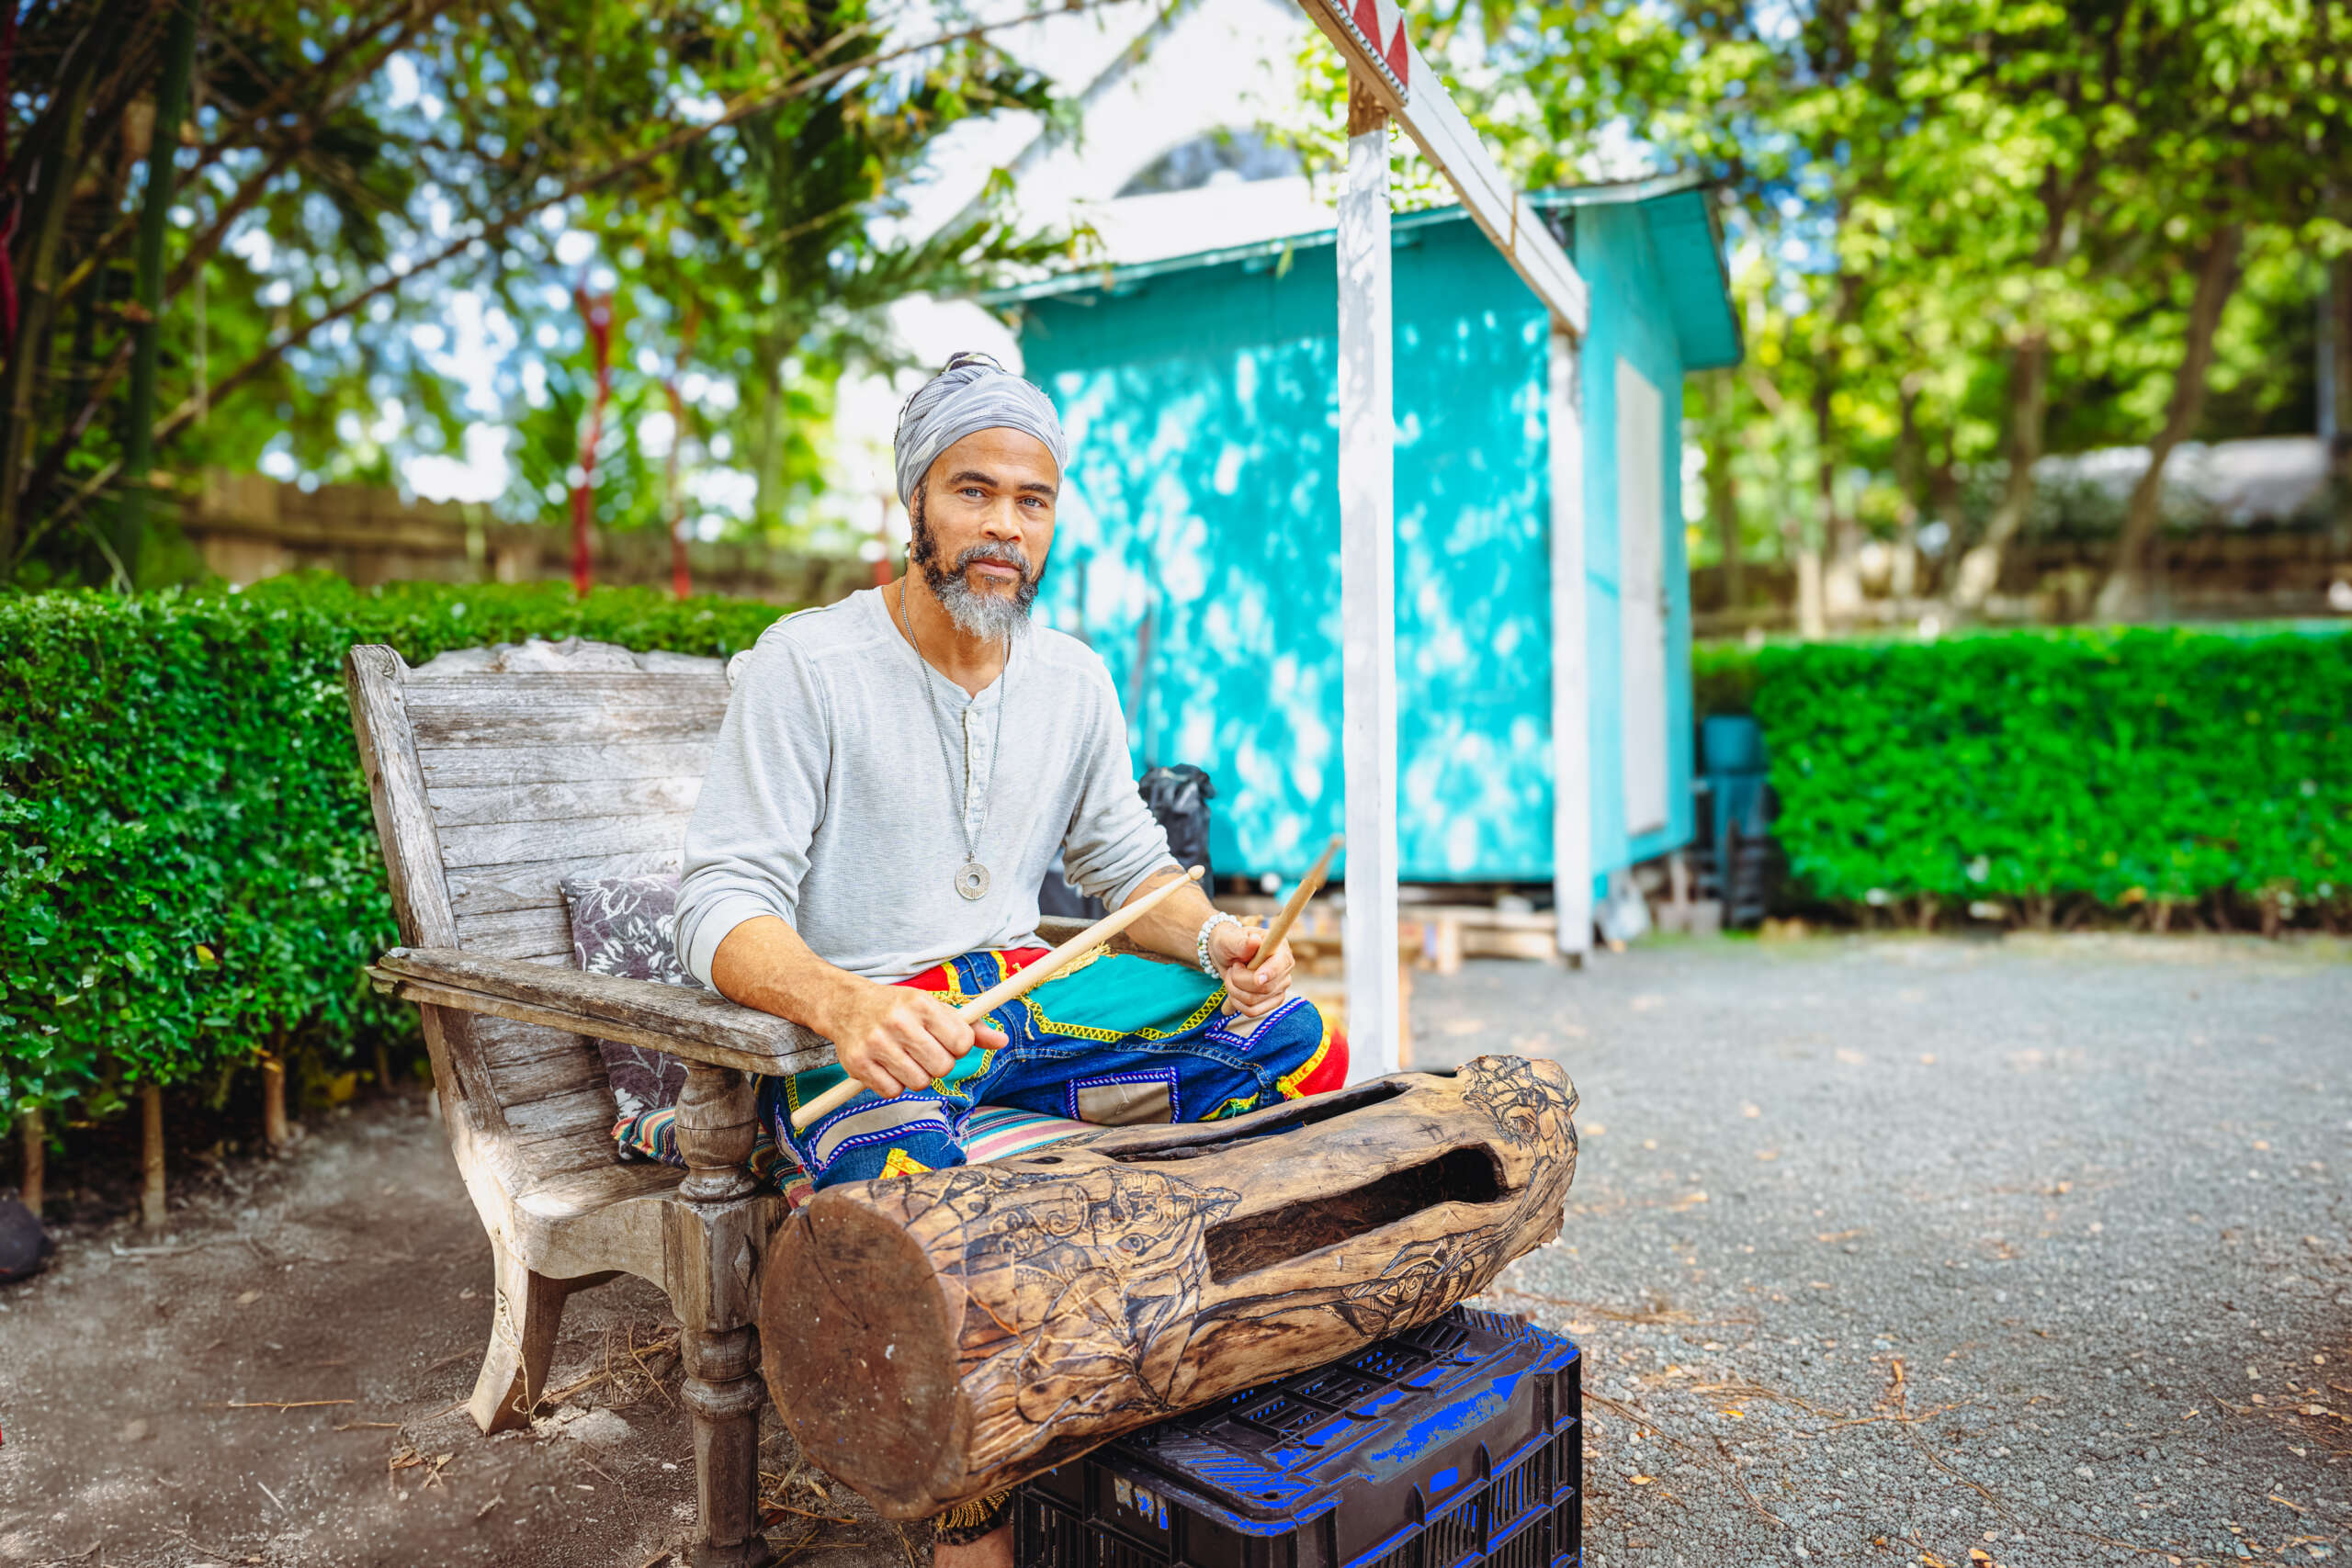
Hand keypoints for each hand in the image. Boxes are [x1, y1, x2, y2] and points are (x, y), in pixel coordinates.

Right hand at [825, 982, 1005, 1098]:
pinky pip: (893, 1092)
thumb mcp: (934, 1007)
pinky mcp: (857, 1064)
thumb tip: (1002, 1041)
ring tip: (906, 1058)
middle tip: (925, 1052)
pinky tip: (888, 1066)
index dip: (959, 1048)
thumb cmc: (899, 1008)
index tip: (946, 1042)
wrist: (846, 1005)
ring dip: (917, 1076)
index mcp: (921, 1004)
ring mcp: (876, 1044)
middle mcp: (898, 1022)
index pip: (962, 1042)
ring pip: (919, 1083)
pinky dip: (895, 1085)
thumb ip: (970, 1026)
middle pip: (942, 1067)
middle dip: (939, 1064)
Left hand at [1211, 919, 1294, 1018]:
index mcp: (1280, 948)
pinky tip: (1234, 990)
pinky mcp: (1272, 1001)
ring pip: (1254, 1001)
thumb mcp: (1229, 939)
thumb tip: (1254, 941)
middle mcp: (1285, 969)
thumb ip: (1241, 942)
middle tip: (1232, 968)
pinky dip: (1237, 1003)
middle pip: (1264, 987)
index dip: (1270, 973)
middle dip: (1238, 980)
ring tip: (1231, 977)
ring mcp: (1281, 987)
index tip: (1257, 979)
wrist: (1226, 955)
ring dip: (1234, 991)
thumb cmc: (1229, 943)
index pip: (1282, 963)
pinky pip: (1252, 1011)